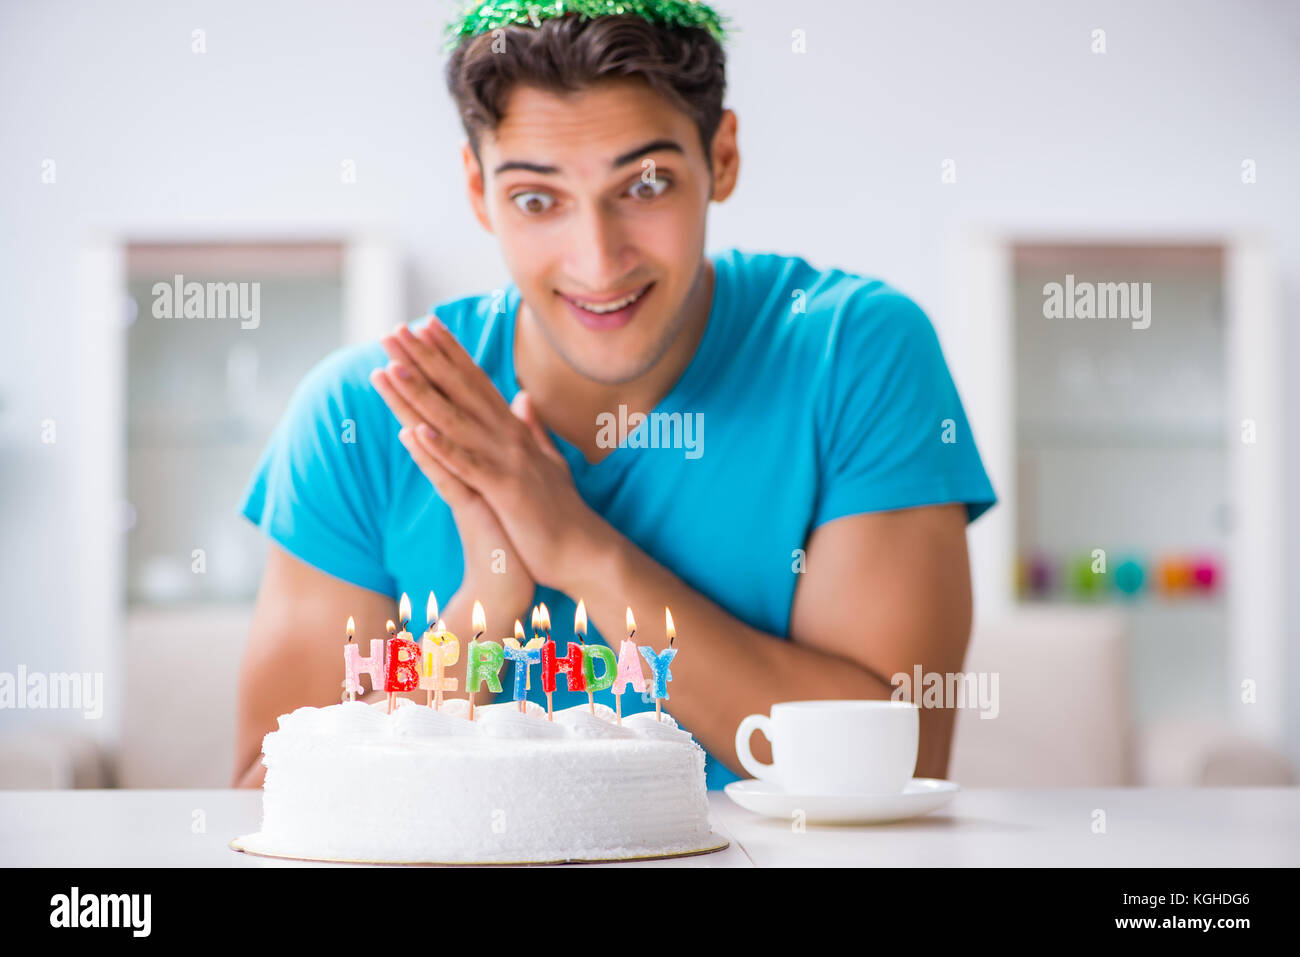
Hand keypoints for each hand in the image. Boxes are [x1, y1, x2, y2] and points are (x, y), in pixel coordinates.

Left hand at [371, 319, 609, 592]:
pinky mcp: (505, 492)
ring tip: (392, 369)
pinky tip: (417, 433)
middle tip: (393, 330)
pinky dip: (443, 450)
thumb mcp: (548, 461)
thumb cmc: (562, 512)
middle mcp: (509, 437)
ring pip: (456, 421)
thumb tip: (524, 399)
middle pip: (460, 390)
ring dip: (423, 394)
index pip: (476, 381)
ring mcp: (508, 462)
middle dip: (425, 359)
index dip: (449, 352)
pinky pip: (468, 468)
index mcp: (514, 430)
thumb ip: (534, 427)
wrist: (584, 551)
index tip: (424, 324)